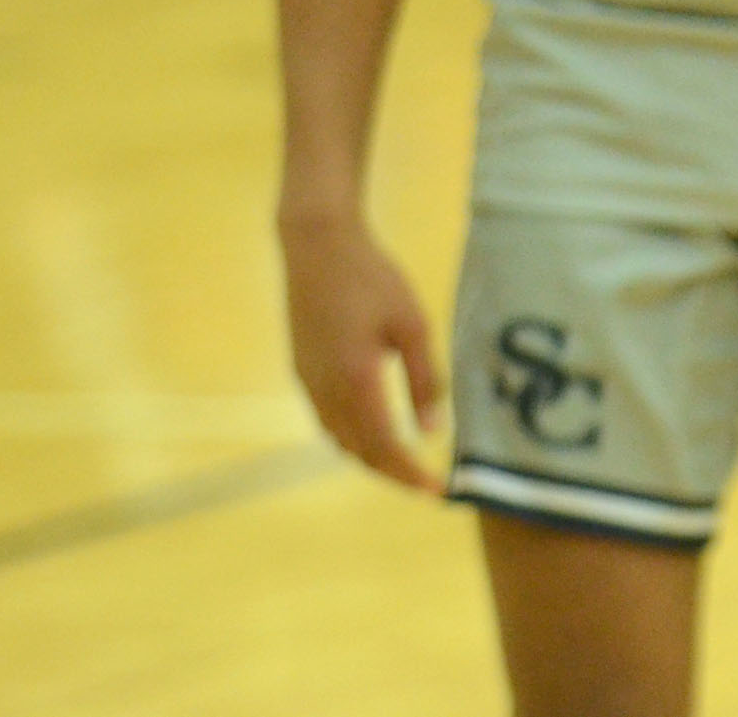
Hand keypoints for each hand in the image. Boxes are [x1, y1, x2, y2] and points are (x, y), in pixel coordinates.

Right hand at [279, 211, 443, 492]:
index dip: (410, 474)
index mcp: (355, 380)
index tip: (437, 491)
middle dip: (392, 472)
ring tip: (404, 461)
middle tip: (425, 482)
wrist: (316, 246)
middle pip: (358, 451)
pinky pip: (326, 419)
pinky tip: (373, 428)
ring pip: (338, 438)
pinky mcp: (300, 369)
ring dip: (369, 457)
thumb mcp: (411, 324)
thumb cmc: (373, 278)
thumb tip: (433, 432)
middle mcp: (324, 390)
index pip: (384, 447)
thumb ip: (424, 379)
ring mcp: (307, 381)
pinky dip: (351, 435)